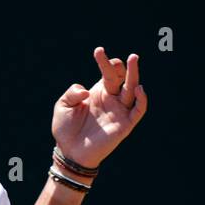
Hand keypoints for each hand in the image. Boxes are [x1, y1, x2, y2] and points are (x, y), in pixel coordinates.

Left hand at [51, 47, 148, 169]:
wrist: (69, 152)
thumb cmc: (65, 128)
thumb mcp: (63, 105)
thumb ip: (72, 93)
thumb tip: (86, 90)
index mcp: (98, 92)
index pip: (108, 73)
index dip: (105, 62)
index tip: (98, 51)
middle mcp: (111, 99)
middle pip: (123, 78)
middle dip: (126, 66)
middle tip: (130, 55)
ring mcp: (119, 111)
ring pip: (132, 90)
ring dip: (135, 75)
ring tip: (134, 59)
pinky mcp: (125, 125)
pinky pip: (138, 110)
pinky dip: (142, 100)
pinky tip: (139, 89)